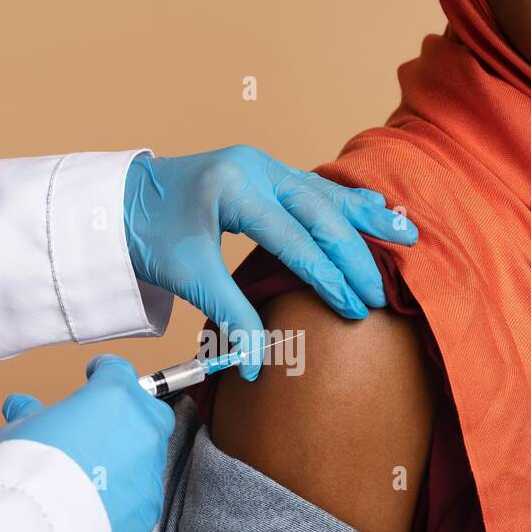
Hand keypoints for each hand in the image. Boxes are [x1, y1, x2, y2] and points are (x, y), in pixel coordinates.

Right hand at [0, 355, 173, 531]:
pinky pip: (142, 490)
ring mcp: (150, 466)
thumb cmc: (29, 467)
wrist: (41, 522)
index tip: (96, 374)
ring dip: (128, 456)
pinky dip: (126, 492)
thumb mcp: (20, 429)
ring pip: (148, 453)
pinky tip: (101, 500)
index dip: (104, 370)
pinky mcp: (150, 503)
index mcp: (113, 395)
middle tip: (104, 424)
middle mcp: (141, 425)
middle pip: (149, 409)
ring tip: (95, 471)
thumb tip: (20, 406)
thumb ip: (29, 414)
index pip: (118, 370)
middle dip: (132, 412)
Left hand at [123, 146, 417, 379]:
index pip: (293, 238)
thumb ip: (229, 317)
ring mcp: (264, 165)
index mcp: (233, 187)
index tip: (351, 308)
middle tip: (378, 295)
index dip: (326, 276)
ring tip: (409, 237)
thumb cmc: (149, 235)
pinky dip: (350, 201)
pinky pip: (318, 186)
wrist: (121, 202)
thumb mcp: (188, 277)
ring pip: (327, 194)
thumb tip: (256, 367)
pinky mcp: (268, 172)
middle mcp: (255, 167)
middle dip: (354, 256)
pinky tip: (381, 209)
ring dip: (368, 219)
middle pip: (320, 213)